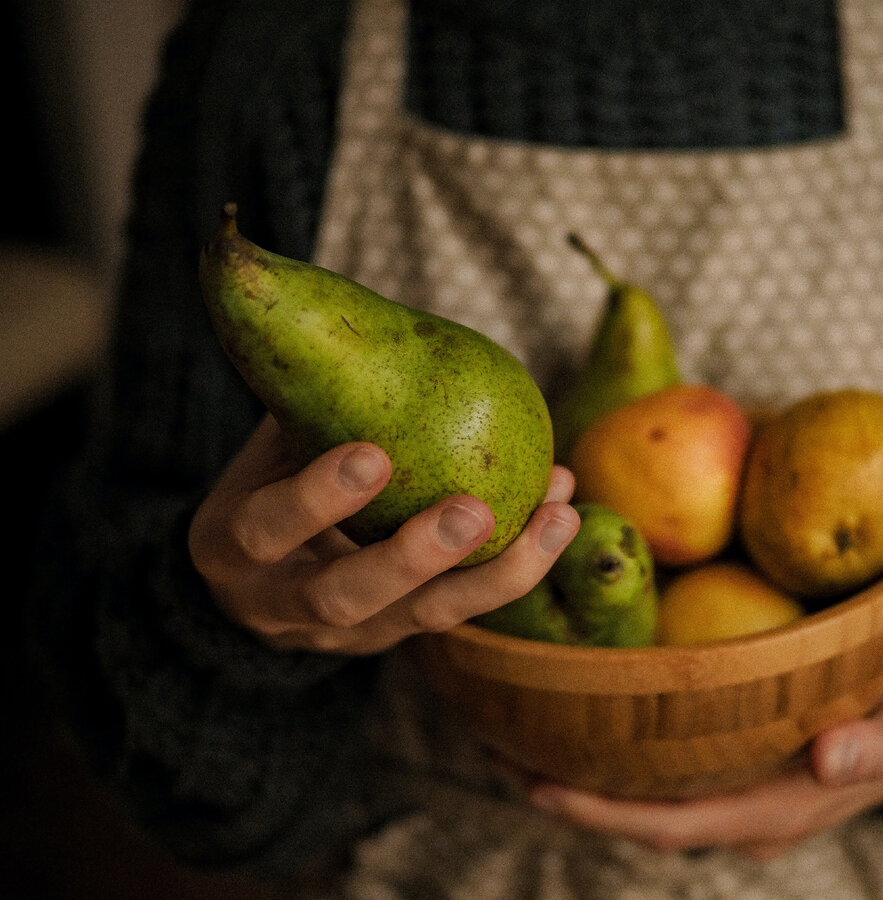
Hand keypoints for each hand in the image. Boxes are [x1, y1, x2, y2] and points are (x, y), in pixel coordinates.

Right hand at [188, 415, 579, 653]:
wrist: (251, 586)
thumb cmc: (265, 487)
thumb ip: (304, 404)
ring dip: (498, 571)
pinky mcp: (399, 637)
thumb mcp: (264, 449)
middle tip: (475, 508)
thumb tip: (341, 315)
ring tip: (557, 514)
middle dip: (415, 555)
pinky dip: (517, 561)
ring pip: (423, 617)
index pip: (266, 530)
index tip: (372, 453)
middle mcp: (283, 605)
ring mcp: (347, 634)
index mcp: (233, 549)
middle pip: (347, 597)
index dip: (316, 499)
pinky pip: (463, 606)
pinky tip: (560, 509)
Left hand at [517, 667, 882, 859]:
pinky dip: (600, 749)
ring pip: (632, 796)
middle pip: (634, 818)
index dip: (606, 815)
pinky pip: (647, 767)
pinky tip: (562, 714)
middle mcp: (731, 811)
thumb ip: (875, 746)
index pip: (673, 823)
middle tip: (496, 753)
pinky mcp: (712, 765)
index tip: (544, 787)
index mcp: (767, 811)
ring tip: (503, 736)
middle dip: (565, 796)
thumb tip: (831, 759)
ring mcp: (719, 792)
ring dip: (571, 775)